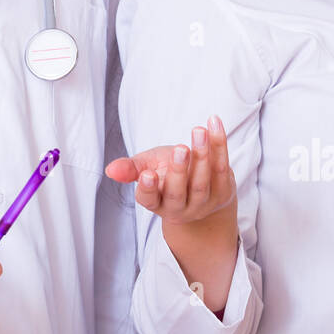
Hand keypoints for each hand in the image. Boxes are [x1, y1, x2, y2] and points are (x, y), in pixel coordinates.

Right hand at [106, 114, 236, 224]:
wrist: (201, 184)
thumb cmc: (167, 172)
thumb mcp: (147, 167)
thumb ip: (130, 168)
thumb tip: (110, 170)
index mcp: (156, 202)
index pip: (149, 199)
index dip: (148, 188)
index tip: (148, 174)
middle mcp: (179, 208)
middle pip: (177, 193)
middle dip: (178, 171)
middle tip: (180, 148)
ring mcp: (202, 203)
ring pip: (201, 182)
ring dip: (201, 156)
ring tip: (198, 131)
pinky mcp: (223, 192)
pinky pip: (221, 169)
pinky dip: (219, 146)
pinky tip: (214, 126)